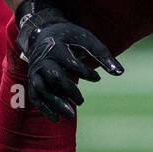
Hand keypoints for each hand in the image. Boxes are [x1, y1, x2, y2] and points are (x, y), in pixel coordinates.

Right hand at [17, 0, 122, 121]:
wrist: (42, 33)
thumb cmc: (69, 37)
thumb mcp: (86, 40)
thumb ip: (102, 55)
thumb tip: (120, 73)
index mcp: (56, 46)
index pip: (71, 62)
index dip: (85, 72)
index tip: (97, 78)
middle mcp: (43, 59)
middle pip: (54, 77)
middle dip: (68, 91)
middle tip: (82, 102)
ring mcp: (36, 70)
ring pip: (42, 89)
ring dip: (55, 103)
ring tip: (70, 115)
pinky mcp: (33, 79)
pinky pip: (35, 96)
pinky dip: (44, 108)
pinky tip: (56, 118)